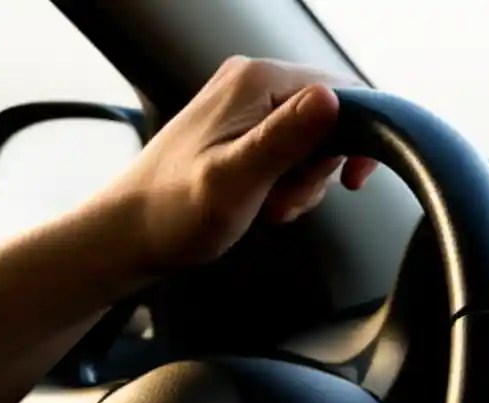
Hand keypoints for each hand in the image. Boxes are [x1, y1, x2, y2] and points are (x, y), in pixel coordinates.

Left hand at [98, 56, 376, 274]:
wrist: (129, 235)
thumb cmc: (173, 213)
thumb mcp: (237, 179)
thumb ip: (285, 139)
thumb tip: (333, 100)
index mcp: (256, 82)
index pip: (344, 92)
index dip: (360, 139)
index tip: (351, 181)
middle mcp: (253, 82)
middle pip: (333, 118)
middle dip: (323, 167)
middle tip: (288, 199)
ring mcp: (247, 105)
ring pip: (316, 140)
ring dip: (305, 181)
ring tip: (270, 204)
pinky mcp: (243, 128)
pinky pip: (293, 150)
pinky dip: (289, 182)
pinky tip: (264, 200)